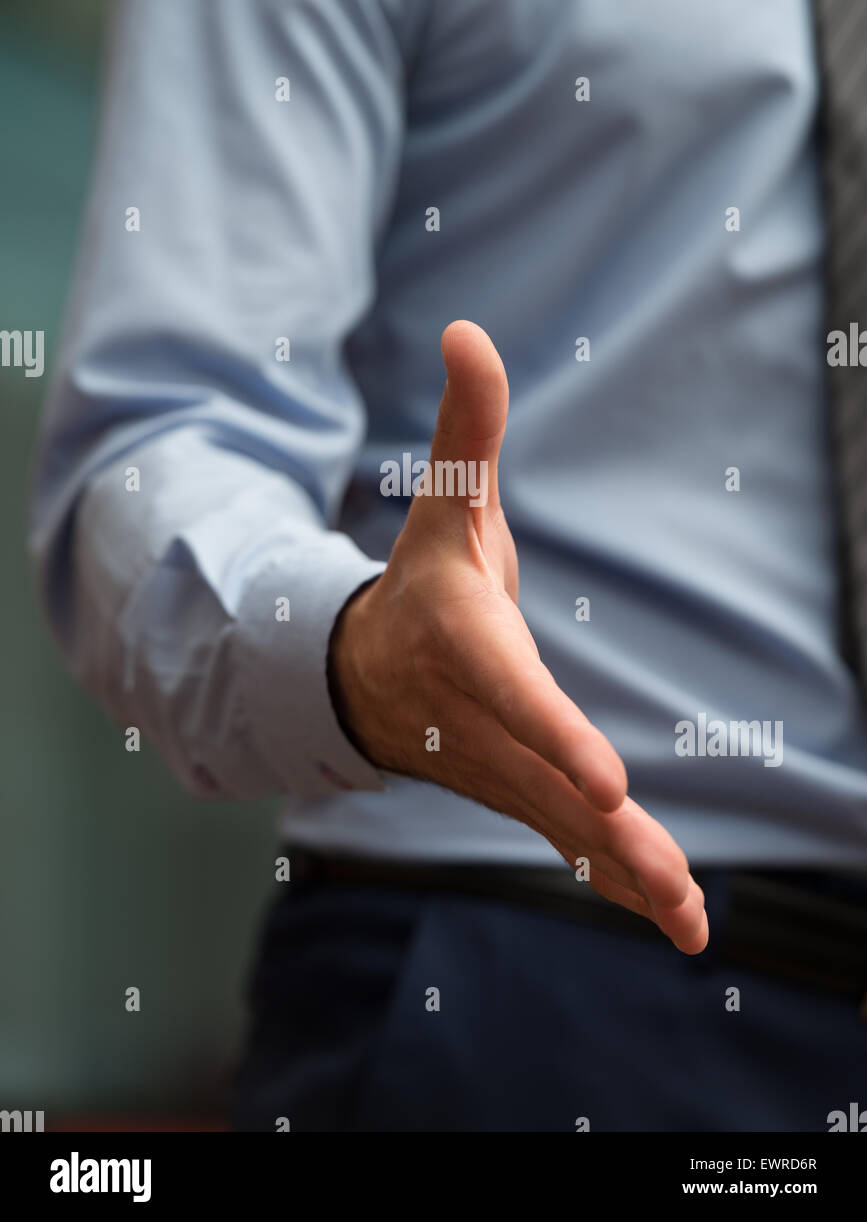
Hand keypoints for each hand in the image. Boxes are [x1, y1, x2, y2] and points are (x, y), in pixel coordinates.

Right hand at [329, 320, 707, 953]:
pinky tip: (680, 924)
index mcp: (466, 650)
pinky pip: (572, 847)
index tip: (605, 780)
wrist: (373, 677)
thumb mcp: (448, 510)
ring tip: (689, 922)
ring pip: (566, 831)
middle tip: (668, 878)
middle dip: (607, 833)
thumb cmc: (424, 586)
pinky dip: (619, 885)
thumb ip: (469, 433)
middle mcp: (481, 725)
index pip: (512, 693)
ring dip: (625, 874)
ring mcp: (502, 771)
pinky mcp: (525, 799)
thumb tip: (469, 330)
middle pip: (548, 783)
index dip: (554, 733)